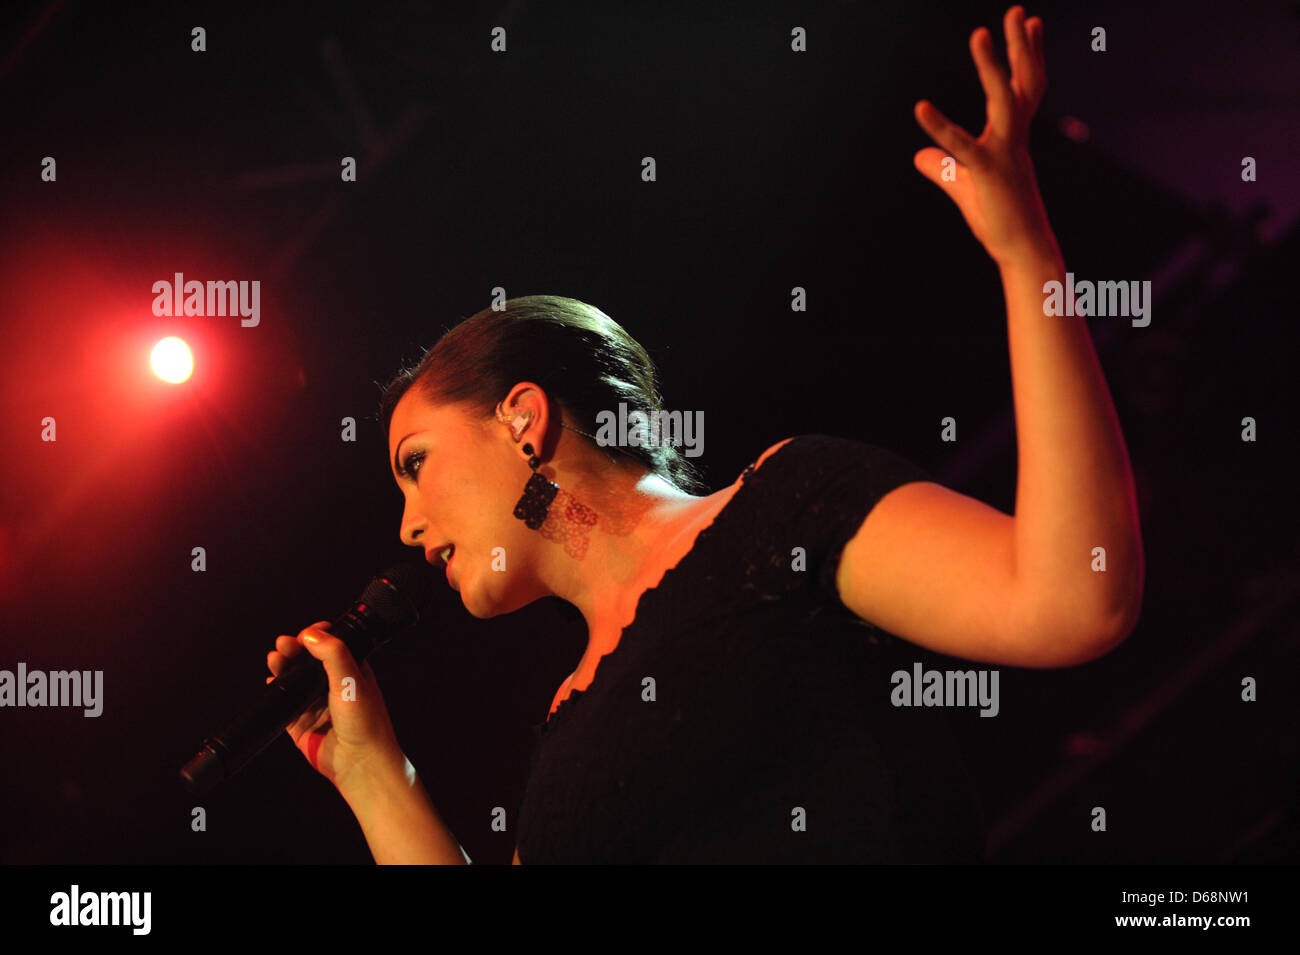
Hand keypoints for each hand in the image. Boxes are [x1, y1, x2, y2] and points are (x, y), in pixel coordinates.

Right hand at [266, 621, 404, 792]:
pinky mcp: (302, 723)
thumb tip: (311, 634)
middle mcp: (334, 686)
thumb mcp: (352, 680)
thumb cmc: (366, 724)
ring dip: (283, 667)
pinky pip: (285, 704)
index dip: (317, 637)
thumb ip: (333, 654)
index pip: (331, 646)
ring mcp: (317, 705)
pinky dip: (276, 691)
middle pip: (308, 660)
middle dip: (295, 649)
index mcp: (353, 672)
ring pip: (295, 680)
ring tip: (275, 658)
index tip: (306, 634)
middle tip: (284, 644)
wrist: (359, 763)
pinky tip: (272, 681)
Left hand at [912, 5, 1057, 266]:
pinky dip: (939, 128)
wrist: (1021, 251)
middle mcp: (1014, 138)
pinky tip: (920, 108)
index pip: (1024, 87)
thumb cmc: (998, 219)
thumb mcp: (963, 187)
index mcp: (1012, 137)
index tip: (1030, 22)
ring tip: (979, 34)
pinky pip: (962, 147)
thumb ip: (942, 166)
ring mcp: (1004, 154)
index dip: (1026, 55)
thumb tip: (920, 157)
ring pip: (1003, 101)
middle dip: (1020, 46)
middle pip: (1023, 83)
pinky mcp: (987, 174)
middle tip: (1016, 11)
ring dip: (990, 67)